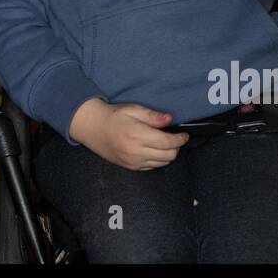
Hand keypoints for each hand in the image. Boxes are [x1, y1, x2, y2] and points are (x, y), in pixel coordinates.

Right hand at [68, 98, 186, 170]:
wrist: (92, 128)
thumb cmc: (113, 116)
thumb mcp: (132, 109)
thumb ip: (152, 116)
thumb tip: (170, 120)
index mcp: (137, 134)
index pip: (167, 142)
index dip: (180, 139)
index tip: (184, 135)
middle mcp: (135, 151)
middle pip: (168, 155)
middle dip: (176, 147)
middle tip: (175, 138)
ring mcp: (133, 162)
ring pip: (162, 163)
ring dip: (168, 154)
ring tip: (164, 143)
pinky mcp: (130, 167)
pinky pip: (152, 167)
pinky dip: (158, 160)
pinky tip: (154, 150)